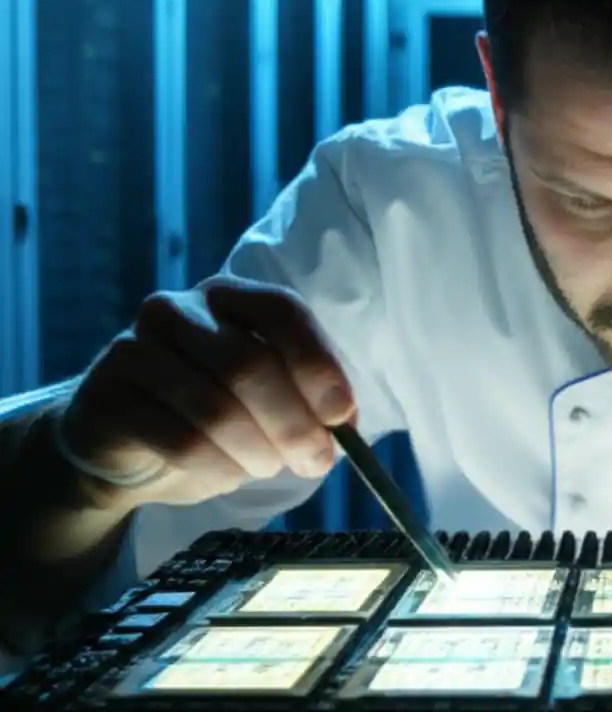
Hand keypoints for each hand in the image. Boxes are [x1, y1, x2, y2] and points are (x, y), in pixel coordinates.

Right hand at [57, 277, 355, 509]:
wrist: (127, 448)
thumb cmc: (214, 417)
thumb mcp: (269, 401)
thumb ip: (307, 402)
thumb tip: (343, 423)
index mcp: (229, 297)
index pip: (281, 312)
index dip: (317, 365)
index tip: (342, 416)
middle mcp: (179, 310)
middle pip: (249, 363)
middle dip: (293, 423)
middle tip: (315, 460)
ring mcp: (134, 348)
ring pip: (215, 408)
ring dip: (256, 452)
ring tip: (267, 467)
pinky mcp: (108, 396)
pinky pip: (179, 441)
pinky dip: (217, 469)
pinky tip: (225, 474)